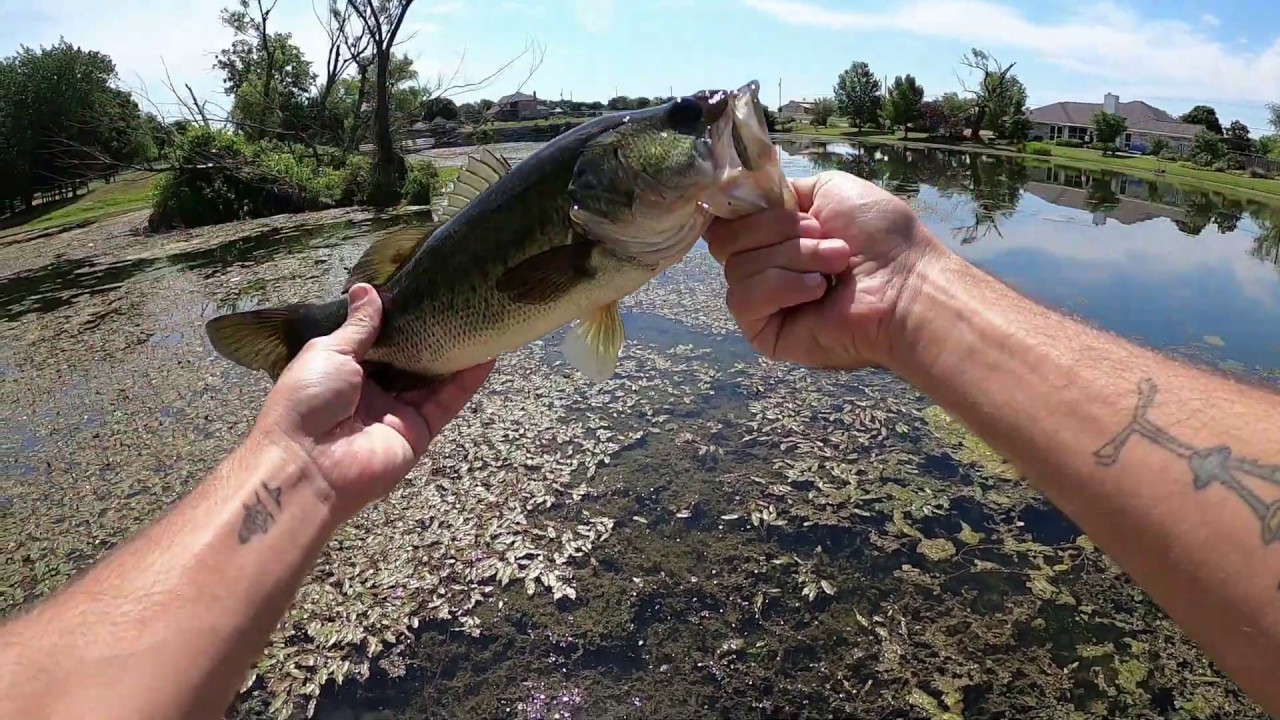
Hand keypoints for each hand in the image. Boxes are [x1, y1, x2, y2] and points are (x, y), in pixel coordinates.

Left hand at [250, 283, 493, 519]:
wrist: (309, 466)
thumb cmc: (308, 402)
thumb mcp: (329, 353)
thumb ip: (358, 326)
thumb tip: (366, 288)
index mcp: (346, 369)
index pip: (380, 340)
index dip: (399, 318)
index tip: (422, 291)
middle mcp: (373, 390)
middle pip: (410, 359)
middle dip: (431, 335)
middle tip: (458, 303)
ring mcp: (397, 412)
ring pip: (433, 380)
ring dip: (454, 356)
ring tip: (480, 324)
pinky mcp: (418, 432)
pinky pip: (446, 403)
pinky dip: (466, 383)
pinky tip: (486, 357)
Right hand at [704, 170, 942, 369]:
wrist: (904, 284)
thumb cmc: (880, 237)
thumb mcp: (830, 189)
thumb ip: (782, 191)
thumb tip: (747, 198)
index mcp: (776, 234)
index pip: (727, 219)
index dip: (740, 209)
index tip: (766, 203)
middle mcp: (765, 265)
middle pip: (726, 240)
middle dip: (779, 230)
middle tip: (825, 237)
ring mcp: (763, 301)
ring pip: (737, 267)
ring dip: (793, 257)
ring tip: (835, 266)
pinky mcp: (763, 332)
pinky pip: (742, 299)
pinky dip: (782, 286)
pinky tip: (817, 291)